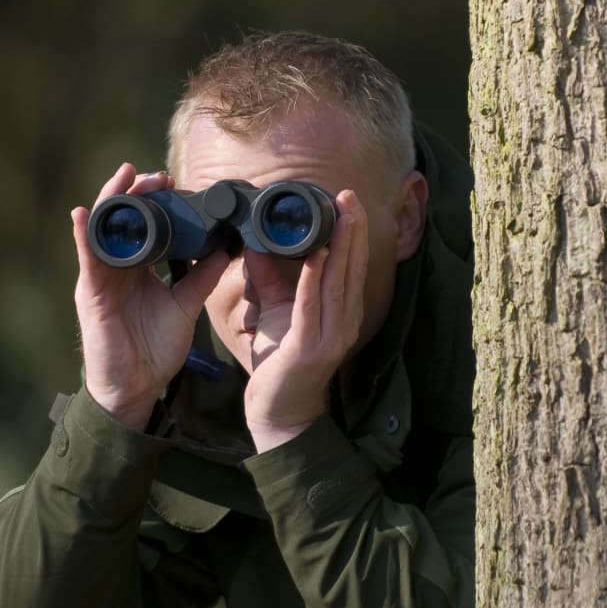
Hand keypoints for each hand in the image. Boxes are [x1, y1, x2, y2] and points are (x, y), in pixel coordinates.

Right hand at [70, 163, 230, 429]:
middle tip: (157, 175)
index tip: (173, 183)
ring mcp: (102, 277)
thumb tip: (224, 249)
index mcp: (140, 269)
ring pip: (103, 229)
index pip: (145, 226)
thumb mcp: (185, 307)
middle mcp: (118, 268)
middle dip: (136, 192)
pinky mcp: (91, 292)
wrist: (135, 387)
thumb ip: (201, 279)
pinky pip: (86, 257)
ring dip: (113, 200)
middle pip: (123, 220)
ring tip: (125, 176)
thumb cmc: (153, 350)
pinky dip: (84, 234)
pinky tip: (85, 214)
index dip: (156, 202)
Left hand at [241, 190, 369, 451]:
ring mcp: (330, 336)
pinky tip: (317, 256)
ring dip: (341, 246)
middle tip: (349, 196)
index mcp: (341, 312)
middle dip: (352, 230)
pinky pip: (312, 307)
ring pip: (338, 282)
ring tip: (341, 215)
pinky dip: (315, 279)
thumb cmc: (280, 362)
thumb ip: (269, 277)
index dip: (352, 233)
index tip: (347, 202)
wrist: (278, 411)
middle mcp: (343, 322)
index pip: (352, 265)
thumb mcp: (276, 311)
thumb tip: (254, 242)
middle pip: (351, 268)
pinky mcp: (309, 348)